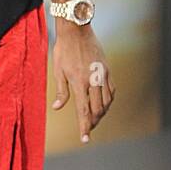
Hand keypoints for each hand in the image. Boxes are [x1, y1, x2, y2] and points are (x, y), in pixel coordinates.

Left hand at [52, 21, 114, 143]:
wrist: (77, 30)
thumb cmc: (63, 50)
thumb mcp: (58, 70)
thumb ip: (61, 91)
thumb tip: (58, 107)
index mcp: (79, 83)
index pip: (84, 111)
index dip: (84, 127)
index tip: (85, 139)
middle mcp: (94, 80)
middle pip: (98, 109)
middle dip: (93, 122)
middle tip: (88, 129)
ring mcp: (103, 74)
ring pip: (107, 101)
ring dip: (102, 112)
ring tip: (95, 118)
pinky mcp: (108, 69)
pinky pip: (112, 90)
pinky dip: (108, 100)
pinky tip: (103, 103)